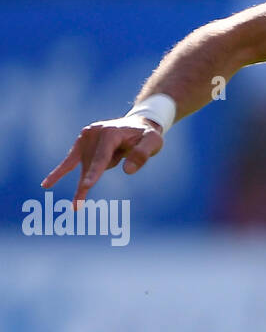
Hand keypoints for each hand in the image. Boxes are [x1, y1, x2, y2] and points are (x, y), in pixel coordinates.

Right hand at [40, 114, 165, 208]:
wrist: (138, 125)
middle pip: (91, 164)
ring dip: (93, 176)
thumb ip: (142, 154)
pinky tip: (46, 184)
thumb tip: (128, 171)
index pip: (102, 157)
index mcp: (110, 132)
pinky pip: (70, 161)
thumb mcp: (153, 142)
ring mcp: (86, 137)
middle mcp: (94, 132)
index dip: (94, 172)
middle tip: (77, 206)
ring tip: (81, 202)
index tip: (87, 185)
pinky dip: (59, 172)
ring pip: (86, 166)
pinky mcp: (82, 142)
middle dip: (88, 181)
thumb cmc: (147, 135)